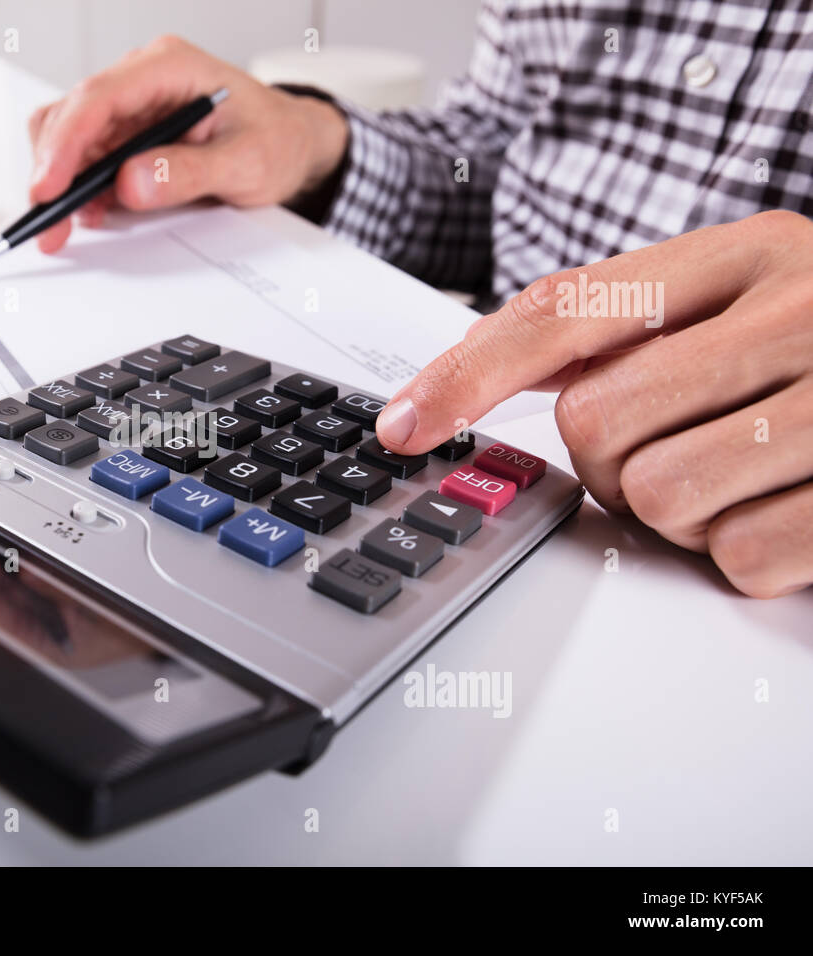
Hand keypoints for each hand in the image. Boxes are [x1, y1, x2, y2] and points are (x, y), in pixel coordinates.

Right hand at [26, 35, 347, 252]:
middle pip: (70, 116)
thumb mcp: (246, 162)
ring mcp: (131, 108)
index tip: (48, 188)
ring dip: (62, 185)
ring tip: (65, 228)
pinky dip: (79, 190)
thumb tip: (131, 181)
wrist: (292, 146)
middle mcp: (142, 80)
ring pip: (68, 138)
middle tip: (50, 226)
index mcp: (169, 67)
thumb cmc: (277, 141)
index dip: (65, 144)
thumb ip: (190, 172)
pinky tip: (90, 215)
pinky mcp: (127, 135)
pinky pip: (86, 159)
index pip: (98, 97)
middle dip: (52, 172)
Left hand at [373, 210, 812, 597]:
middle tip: (665, 445)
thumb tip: (476, 356)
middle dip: (608, 460)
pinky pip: (737, 559)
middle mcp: (803, 310)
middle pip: (598, 424)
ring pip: (657, 497)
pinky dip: (742, 552)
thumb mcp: (735, 294)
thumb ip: (619, 319)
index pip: (566, 310)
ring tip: (737, 471)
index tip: (402, 425)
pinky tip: (786, 506)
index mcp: (746, 252)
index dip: (468, 373)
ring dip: (676, 508)